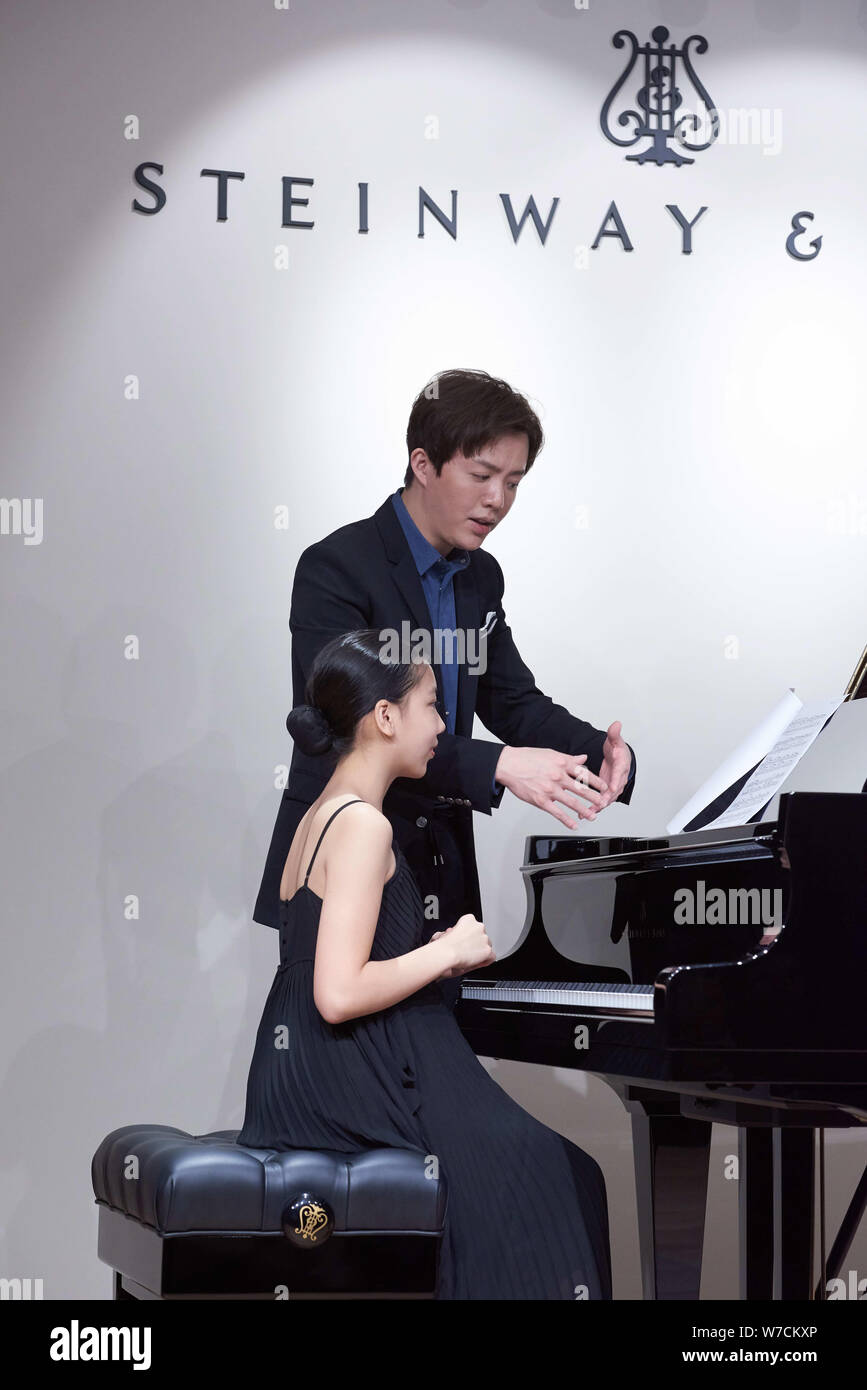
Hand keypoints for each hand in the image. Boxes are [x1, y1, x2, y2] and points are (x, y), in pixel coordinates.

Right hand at [431, 916, 494, 977]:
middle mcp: (479, 926)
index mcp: (469, 919)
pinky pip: (491, 956)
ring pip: (487, 945)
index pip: (474, 927)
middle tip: (467, 950)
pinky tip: (477, 962)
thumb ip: (456, 932)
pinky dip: (485, 961)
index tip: (465, 941)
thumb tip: (454, 933)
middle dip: (476, 943)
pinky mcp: (487, 950)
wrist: (446, 952)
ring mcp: (484, 938)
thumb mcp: (449, 932)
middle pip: (482, 936)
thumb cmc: (444, 944)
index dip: (470, 936)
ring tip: (469, 957)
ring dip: (480, 951)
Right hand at [494, 745, 608, 829]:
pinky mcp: (541, 800)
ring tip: (593, 816)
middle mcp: (558, 776)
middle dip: (595, 798)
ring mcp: (550, 789)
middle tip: (604, 803)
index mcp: (562, 763)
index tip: (605, 787)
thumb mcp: (551, 753)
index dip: (597, 782)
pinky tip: (574, 825)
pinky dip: (567, 820)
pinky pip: (557, 812)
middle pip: (582, 789)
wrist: (509, 764)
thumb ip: (569, 758)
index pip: (585, 773)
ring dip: (585, 810)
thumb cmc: (527, 758)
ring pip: (572, 802)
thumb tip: (583, 758)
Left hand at [595, 721, 630, 808]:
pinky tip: (583, 813)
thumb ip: (614, 734)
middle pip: (614, 791)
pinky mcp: (606, 790)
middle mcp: (619, 778)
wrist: (619, 757)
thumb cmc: (618, 749)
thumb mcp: (615, 740)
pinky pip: (600, 800)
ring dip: (598, 805)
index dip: (616, 781)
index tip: (612, 787)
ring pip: (607, 798)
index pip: (619, 774)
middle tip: (599, 804)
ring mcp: (613, 786)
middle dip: (606, 798)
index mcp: (621, 766)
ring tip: (589, 812)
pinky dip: (593, 807)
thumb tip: (616, 724)